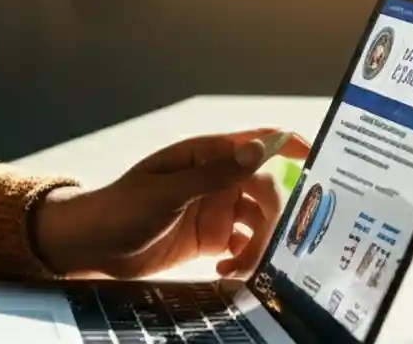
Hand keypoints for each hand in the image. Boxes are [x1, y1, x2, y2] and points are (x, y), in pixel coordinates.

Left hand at [33, 128, 309, 279]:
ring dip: (258, 246)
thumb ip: (214, 174)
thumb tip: (258, 151)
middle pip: (268, 191)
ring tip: (238, 267)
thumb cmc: (122, 208)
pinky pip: (245, 246)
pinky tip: (227, 270)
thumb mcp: (167, 191)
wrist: (95, 245)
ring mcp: (216, 209)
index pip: (256, 142)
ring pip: (260, 223)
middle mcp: (216, 180)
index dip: (289, 145)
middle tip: (266, 245)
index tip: (317, 158)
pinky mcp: (212, 237)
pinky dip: (245, 259)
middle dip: (274, 219)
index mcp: (205, 155)